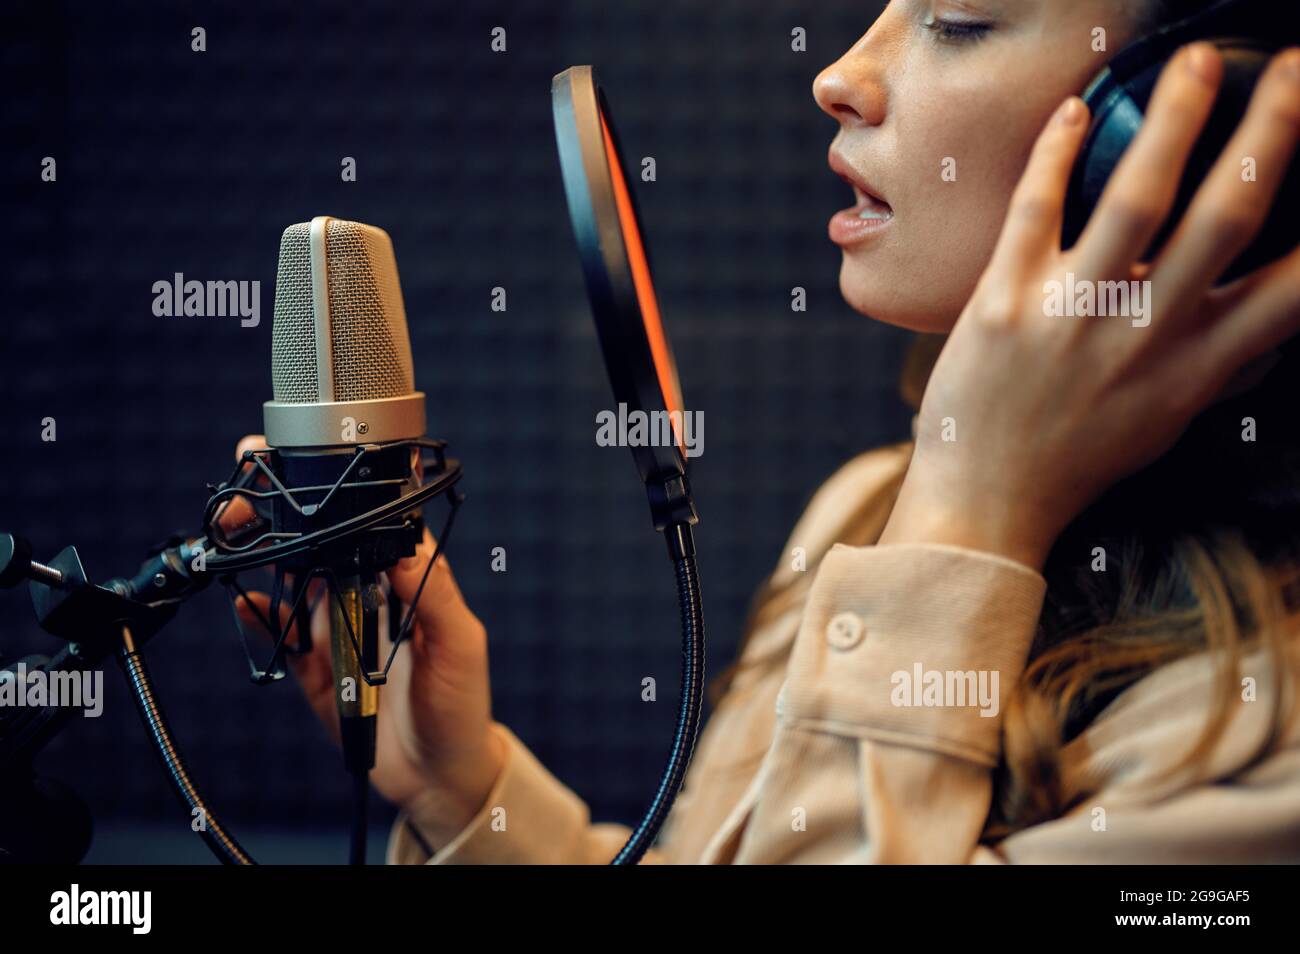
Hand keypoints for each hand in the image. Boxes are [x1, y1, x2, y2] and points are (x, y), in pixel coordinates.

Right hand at [226, 435, 505, 843]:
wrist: (439, 775)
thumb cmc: (463, 705)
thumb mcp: (460, 643)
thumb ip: (432, 595)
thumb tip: (402, 545)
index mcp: (406, 578)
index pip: (371, 521)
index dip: (342, 492)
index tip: (310, 467)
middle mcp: (368, 594)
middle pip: (321, 541)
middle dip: (285, 514)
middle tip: (251, 499)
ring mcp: (338, 627)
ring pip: (293, 577)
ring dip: (265, 554)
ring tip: (238, 533)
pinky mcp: (315, 665)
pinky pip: (276, 633)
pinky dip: (258, 615)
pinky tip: (247, 601)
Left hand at [880, 43, 1299, 571]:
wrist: (983, 504)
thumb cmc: (1077, 461)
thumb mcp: (1166, 422)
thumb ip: (1221, 370)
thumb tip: (1272, 325)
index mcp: (1196, 364)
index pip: (1294, 290)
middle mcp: (1145, 332)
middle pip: (1226, 215)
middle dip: (1271, 133)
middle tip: (1296, 70)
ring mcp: (1072, 312)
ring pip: (1136, 198)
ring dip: (1173, 121)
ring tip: (1194, 65)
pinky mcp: (1003, 300)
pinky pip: (1035, 210)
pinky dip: (1054, 154)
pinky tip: (1073, 109)